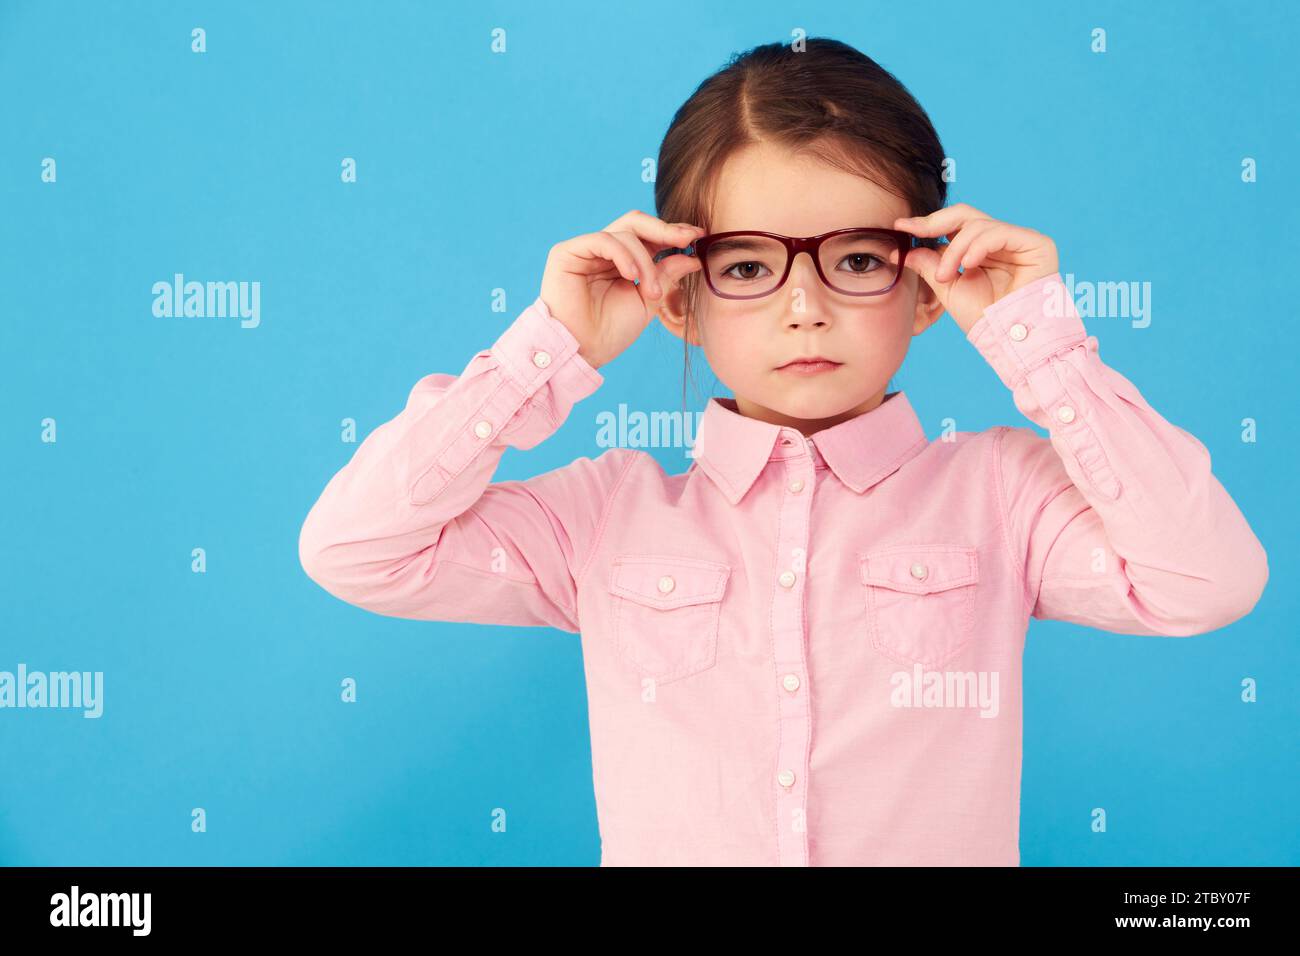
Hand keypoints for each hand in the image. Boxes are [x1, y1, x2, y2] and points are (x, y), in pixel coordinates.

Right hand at [540, 210, 704, 368]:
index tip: (698, 236)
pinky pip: (603, 240)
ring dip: (645, 262)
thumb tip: (693, 257)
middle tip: (687, 239)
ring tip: (651, 292)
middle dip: (665, 230)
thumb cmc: (611, 332)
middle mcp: (602, 251)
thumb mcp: (648, 301)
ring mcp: (584, 249)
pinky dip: (624, 255)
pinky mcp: (567, 252)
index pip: (647, 236)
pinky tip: (632, 277)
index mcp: (621, 261)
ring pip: (625, 233)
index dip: (672, 233)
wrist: (582, 352)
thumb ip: (666, 275)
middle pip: (636, 224)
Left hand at [893, 203, 1058, 334]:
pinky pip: (999, 233)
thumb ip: (928, 266)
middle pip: (965, 214)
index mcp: (981, 249)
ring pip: (977, 225)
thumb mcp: (947, 288)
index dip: (927, 223)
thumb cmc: (983, 318)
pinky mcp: (1036, 243)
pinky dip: (977, 246)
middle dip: (935, 223)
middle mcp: (1001, 240)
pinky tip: (967, 265)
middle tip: (914, 233)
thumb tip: (902, 251)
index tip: (900, 226)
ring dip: (954, 250)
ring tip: (945, 276)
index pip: (953, 224)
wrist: (1008, 340)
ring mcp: (1019, 240)